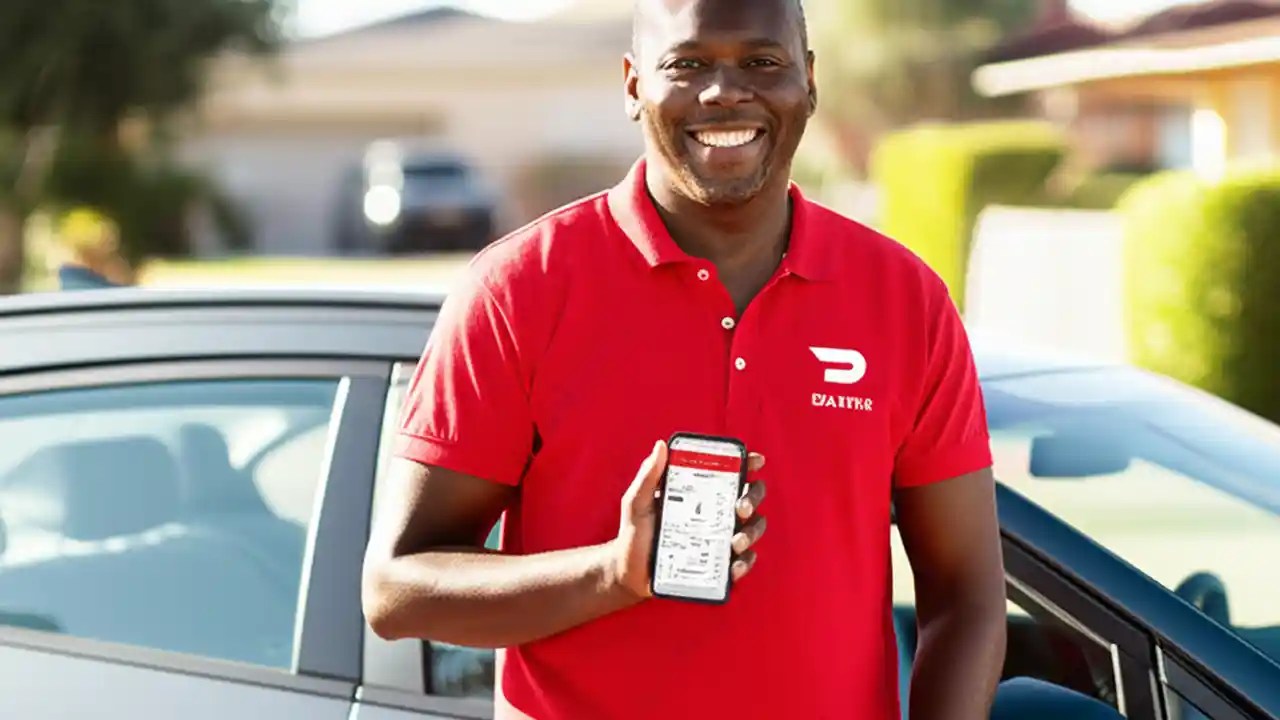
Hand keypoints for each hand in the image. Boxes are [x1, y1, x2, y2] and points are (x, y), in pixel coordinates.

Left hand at [611, 440, 766, 599]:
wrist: (630, 573)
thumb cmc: (635, 533)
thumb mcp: (637, 502)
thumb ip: (647, 476)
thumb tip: (660, 446)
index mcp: (701, 491)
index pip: (732, 471)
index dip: (749, 463)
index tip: (755, 462)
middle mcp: (717, 511)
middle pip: (751, 496)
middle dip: (753, 498)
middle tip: (740, 507)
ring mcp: (722, 538)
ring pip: (754, 528)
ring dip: (752, 532)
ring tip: (736, 541)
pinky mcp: (722, 564)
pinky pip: (744, 561)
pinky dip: (744, 563)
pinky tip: (733, 567)